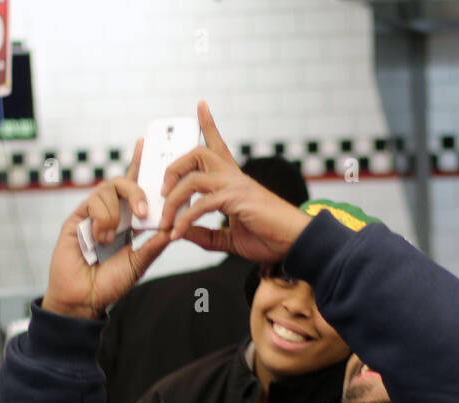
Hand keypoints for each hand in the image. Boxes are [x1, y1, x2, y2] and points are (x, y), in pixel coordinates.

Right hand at [42, 139, 172, 320]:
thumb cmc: (111, 284)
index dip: (139, 164)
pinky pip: (94, 201)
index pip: (135, 187)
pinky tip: (99, 238)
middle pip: (124, 182)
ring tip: (111, 237)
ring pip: (108, 189)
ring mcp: (93, 213)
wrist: (85, 298)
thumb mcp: (139, 262)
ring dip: (116, 213)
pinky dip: (102, 218)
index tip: (146, 143)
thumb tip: (172, 226)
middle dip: (137, 190)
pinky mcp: (77, 217)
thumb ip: (154, 244)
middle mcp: (111, 212)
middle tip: (144, 212)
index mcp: (128, 220)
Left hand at [158, 100, 312, 262]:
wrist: (296, 242)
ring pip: (193, 178)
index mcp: (234, 182)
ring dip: (173, 199)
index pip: (219, 146)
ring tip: (165, 222)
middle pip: (198, 153)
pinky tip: (177, 233)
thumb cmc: (269, 238)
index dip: (209, 124)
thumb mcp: (230, 238)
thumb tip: (181, 232)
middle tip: (162, 191)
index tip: (200, 104)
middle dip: (173, 168)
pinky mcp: (236, 200)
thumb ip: (206, 235)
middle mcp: (234, 177)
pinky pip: (201, 205)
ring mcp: (235, 186)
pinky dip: (185, 220)